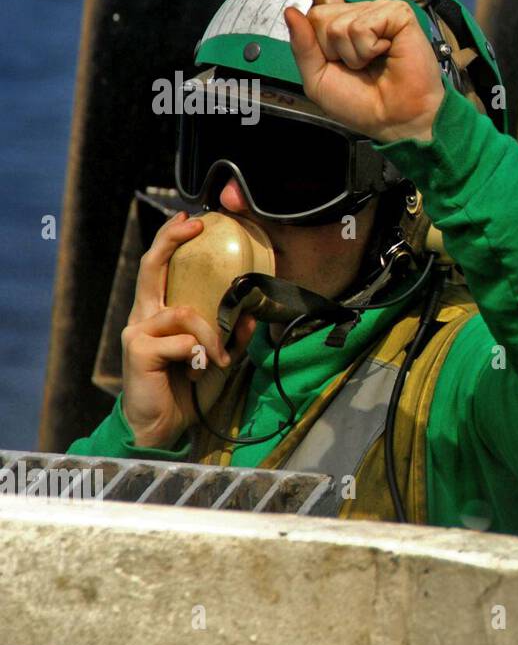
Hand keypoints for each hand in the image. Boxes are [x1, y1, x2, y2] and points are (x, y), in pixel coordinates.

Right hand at [120, 212, 255, 449]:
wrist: (162, 424)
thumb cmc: (187, 387)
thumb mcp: (217, 355)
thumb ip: (232, 333)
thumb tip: (252, 313)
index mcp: (159, 312)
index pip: (161, 268)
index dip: (172, 241)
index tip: (191, 221)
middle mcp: (144, 315)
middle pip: (151, 268)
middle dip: (171, 241)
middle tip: (194, 225)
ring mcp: (138, 331)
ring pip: (185, 312)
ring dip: (211, 335)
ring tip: (218, 358)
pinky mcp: (138, 349)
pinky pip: (182, 340)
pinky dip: (198, 353)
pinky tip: (194, 369)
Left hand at [282, 0, 445, 141]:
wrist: (397, 120)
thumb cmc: (363, 105)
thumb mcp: (318, 80)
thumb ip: (302, 47)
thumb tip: (292, 9)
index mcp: (341, 27)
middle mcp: (360, 14)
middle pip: (318, 15)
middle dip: (329, 48)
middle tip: (357, 68)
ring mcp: (379, 12)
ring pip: (337, 22)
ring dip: (349, 53)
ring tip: (373, 65)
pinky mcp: (397, 15)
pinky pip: (361, 25)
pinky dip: (366, 48)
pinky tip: (385, 55)